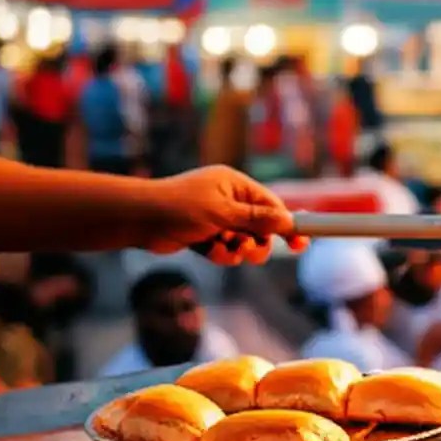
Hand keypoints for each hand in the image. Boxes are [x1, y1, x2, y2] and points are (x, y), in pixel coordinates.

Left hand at [142, 165, 309, 264]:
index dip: (287, 224)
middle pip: (262, 228)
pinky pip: (226, 250)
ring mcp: (217, 219)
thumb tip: (288, 220)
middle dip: (257, 242)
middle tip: (248, 249)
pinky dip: (220, 254)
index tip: (301, 242)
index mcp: (235, 185)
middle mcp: (229, 200)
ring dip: (238, 251)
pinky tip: (207, 251)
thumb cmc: (179, 207)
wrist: (138, 219)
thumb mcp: (223, 213)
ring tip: (224, 248)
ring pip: (244, 243)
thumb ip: (257, 219)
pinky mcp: (205, 236)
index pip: (272, 205)